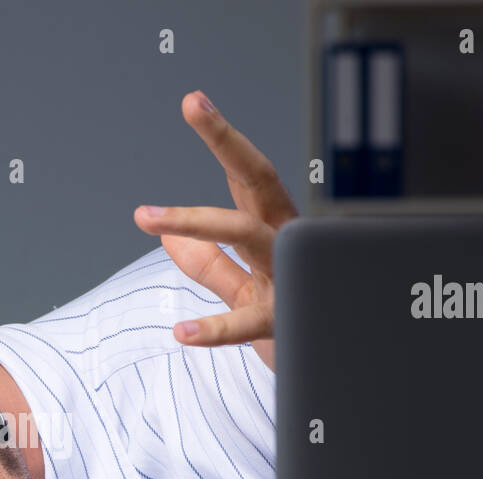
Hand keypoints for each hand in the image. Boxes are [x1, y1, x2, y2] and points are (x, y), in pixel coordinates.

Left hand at [133, 89, 298, 367]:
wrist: (334, 374)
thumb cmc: (292, 326)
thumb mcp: (245, 292)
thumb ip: (210, 267)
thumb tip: (171, 240)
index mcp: (275, 233)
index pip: (246, 177)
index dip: (222, 137)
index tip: (194, 101)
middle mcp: (285, 245)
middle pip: (258, 181)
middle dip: (227, 140)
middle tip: (193, 106)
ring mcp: (290, 279)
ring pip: (247, 235)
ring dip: (195, 220)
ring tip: (148, 217)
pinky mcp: (287, 322)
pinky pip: (249, 321)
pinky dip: (215, 328)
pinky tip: (183, 332)